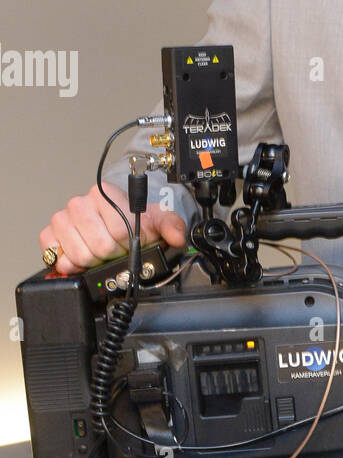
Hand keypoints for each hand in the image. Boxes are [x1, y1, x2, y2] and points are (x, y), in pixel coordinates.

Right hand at [38, 183, 187, 276]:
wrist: (114, 223)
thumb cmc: (132, 222)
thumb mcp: (157, 221)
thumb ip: (172, 226)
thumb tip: (177, 236)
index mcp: (104, 194)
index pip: (118, 232)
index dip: (127, 245)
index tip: (129, 242)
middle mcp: (79, 203)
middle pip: (99, 246)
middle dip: (111, 254)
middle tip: (115, 249)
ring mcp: (62, 218)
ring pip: (79, 254)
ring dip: (93, 260)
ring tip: (100, 252)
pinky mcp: (49, 235)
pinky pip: (56, 256)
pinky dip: (70, 263)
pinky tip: (82, 255)